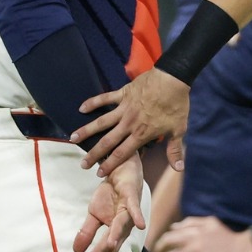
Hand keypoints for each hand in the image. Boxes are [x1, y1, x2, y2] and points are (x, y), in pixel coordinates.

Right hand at [72, 69, 190, 171]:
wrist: (172, 79)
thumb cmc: (176, 105)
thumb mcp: (179, 129)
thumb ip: (175, 150)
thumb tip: (178, 168)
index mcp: (141, 134)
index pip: (122, 153)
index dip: (110, 164)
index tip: (99, 172)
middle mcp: (128, 123)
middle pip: (107, 141)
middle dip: (94, 154)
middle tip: (82, 164)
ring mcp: (124, 108)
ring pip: (101, 122)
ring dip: (86, 130)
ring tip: (72, 138)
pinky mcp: (122, 94)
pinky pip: (104, 98)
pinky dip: (93, 103)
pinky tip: (81, 108)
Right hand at [73, 158, 146, 251]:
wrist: (119, 171)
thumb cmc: (110, 195)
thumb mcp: (94, 213)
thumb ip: (87, 232)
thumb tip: (76, 251)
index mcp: (115, 229)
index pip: (109, 247)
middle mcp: (124, 224)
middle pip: (114, 238)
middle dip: (106, 250)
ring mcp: (128, 211)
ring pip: (121, 225)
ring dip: (116, 235)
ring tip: (111, 245)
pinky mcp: (131, 197)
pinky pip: (134, 207)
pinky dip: (137, 216)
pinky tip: (141, 225)